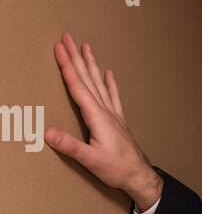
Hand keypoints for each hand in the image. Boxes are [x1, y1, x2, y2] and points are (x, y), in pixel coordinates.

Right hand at [47, 33, 160, 207]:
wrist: (140, 176)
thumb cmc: (118, 169)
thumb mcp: (91, 160)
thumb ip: (70, 146)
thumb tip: (49, 133)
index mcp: (97, 117)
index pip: (78, 86)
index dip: (67, 66)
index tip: (59, 48)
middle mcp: (106, 111)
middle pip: (87, 78)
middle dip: (76, 57)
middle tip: (67, 37)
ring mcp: (113, 115)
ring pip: (99, 83)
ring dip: (91, 64)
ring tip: (86, 46)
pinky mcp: (118, 121)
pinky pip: (113, 96)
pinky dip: (110, 83)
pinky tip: (109, 73)